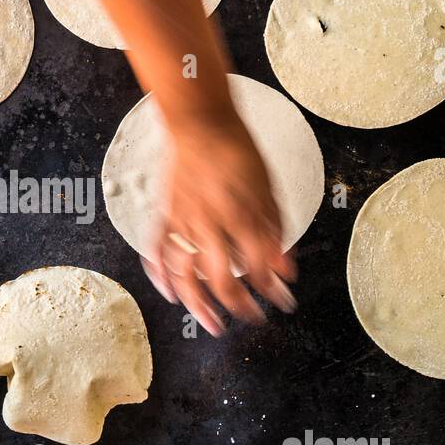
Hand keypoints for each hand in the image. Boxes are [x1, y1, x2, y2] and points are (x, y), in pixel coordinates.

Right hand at [143, 110, 297, 336]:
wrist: (199, 121)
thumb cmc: (236, 148)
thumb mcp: (268, 187)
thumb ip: (276, 229)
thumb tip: (286, 267)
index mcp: (239, 215)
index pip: (257, 266)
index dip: (273, 289)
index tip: (284, 300)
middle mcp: (209, 224)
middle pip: (222, 279)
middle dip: (239, 306)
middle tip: (253, 318)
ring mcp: (183, 222)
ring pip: (187, 274)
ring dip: (199, 304)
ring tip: (212, 323)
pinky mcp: (165, 214)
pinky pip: (158, 250)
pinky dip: (160, 275)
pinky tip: (169, 294)